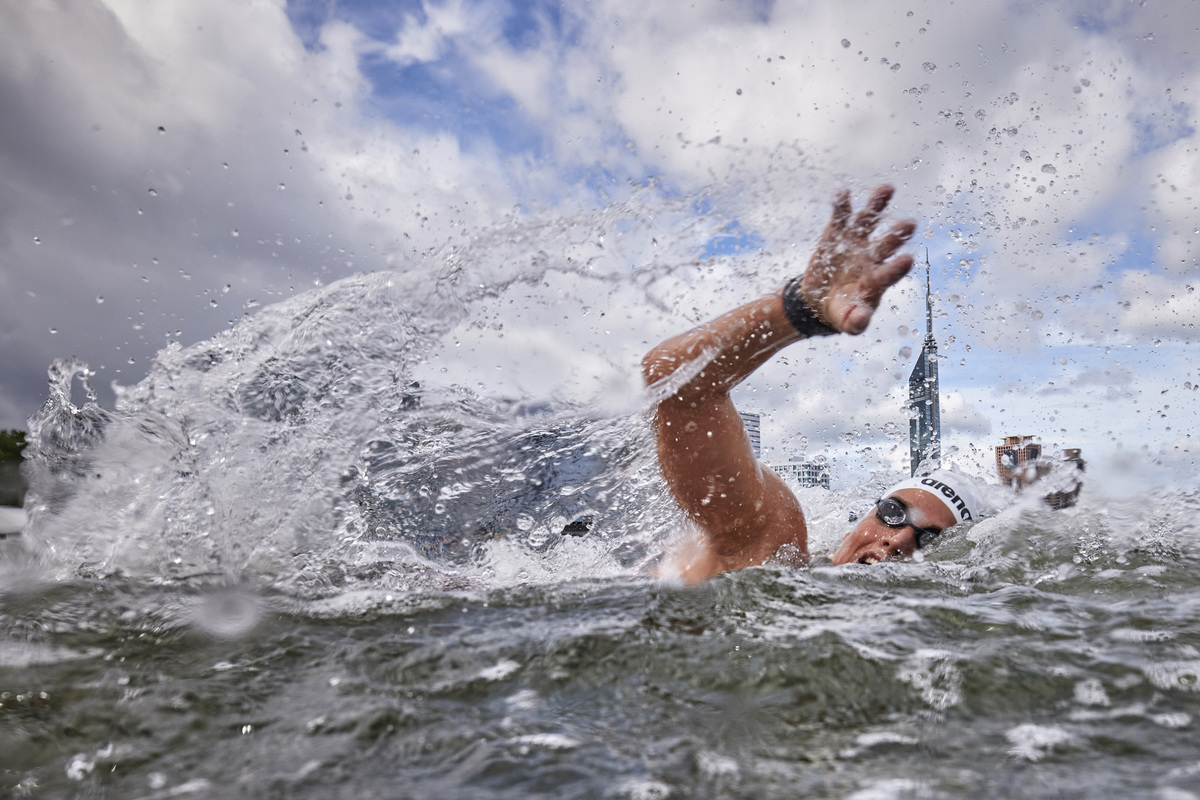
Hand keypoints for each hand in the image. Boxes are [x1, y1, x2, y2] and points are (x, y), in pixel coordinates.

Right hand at [801, 185, 915, 334]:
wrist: (820, 297)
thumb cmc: (841, 310)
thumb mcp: (846, 320)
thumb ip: (854, 322)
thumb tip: (861, 321)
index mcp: (877, 280)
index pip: (890, 273)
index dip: (897, 267)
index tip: (908, 259)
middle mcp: (871, 257)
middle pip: (886, 243)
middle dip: (897, 234)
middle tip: (910, 224)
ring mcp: (855, 242)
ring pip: (869, 222)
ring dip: (877, 206)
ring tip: (887, 189)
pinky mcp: (837, 233)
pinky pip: (840, 217)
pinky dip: (841, 206)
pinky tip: (842, 193)